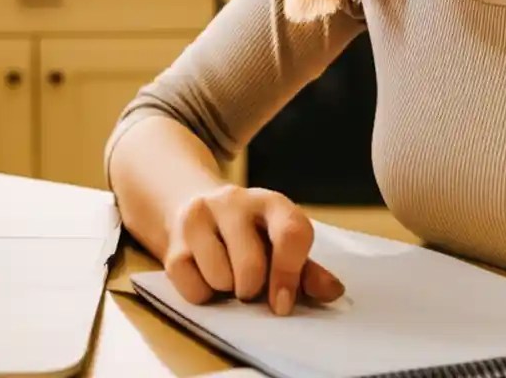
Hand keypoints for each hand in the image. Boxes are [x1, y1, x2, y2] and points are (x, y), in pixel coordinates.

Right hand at [163, 185, 344, 315]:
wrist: (191, 206)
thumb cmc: (249, 235)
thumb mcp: (281, 244)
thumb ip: (307, 270)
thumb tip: (333, 292)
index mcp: (271, 202)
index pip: (291, 234)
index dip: (290, 274)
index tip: (282, 304)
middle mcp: (232, 201)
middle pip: (251, 266)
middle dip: (253, 289)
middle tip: (250, 287)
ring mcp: (198, 218)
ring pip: (220, 279)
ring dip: (227, 291)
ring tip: (227, 276)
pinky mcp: (172, 244)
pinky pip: (193, 290)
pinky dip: (203, 295)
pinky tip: (205, 276)